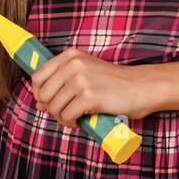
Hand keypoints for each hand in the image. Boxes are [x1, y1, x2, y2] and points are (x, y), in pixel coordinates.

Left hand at [30, 48, 153, 129]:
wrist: (140, 87)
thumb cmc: (113, 83)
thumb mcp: (86, 72)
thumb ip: (62, 82)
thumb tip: (38, 103)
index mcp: (71, 56)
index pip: (37, 76)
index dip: (38, 93)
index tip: (47, 102)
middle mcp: (74, 65)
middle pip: (43, 94)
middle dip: (49, 108)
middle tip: (63, 113)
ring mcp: (81, 80)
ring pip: (53, 107)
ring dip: (60, 118)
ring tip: (72, 118)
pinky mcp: (90, 97)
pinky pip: (67, 116)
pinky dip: (70, 123)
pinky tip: (79, 122)